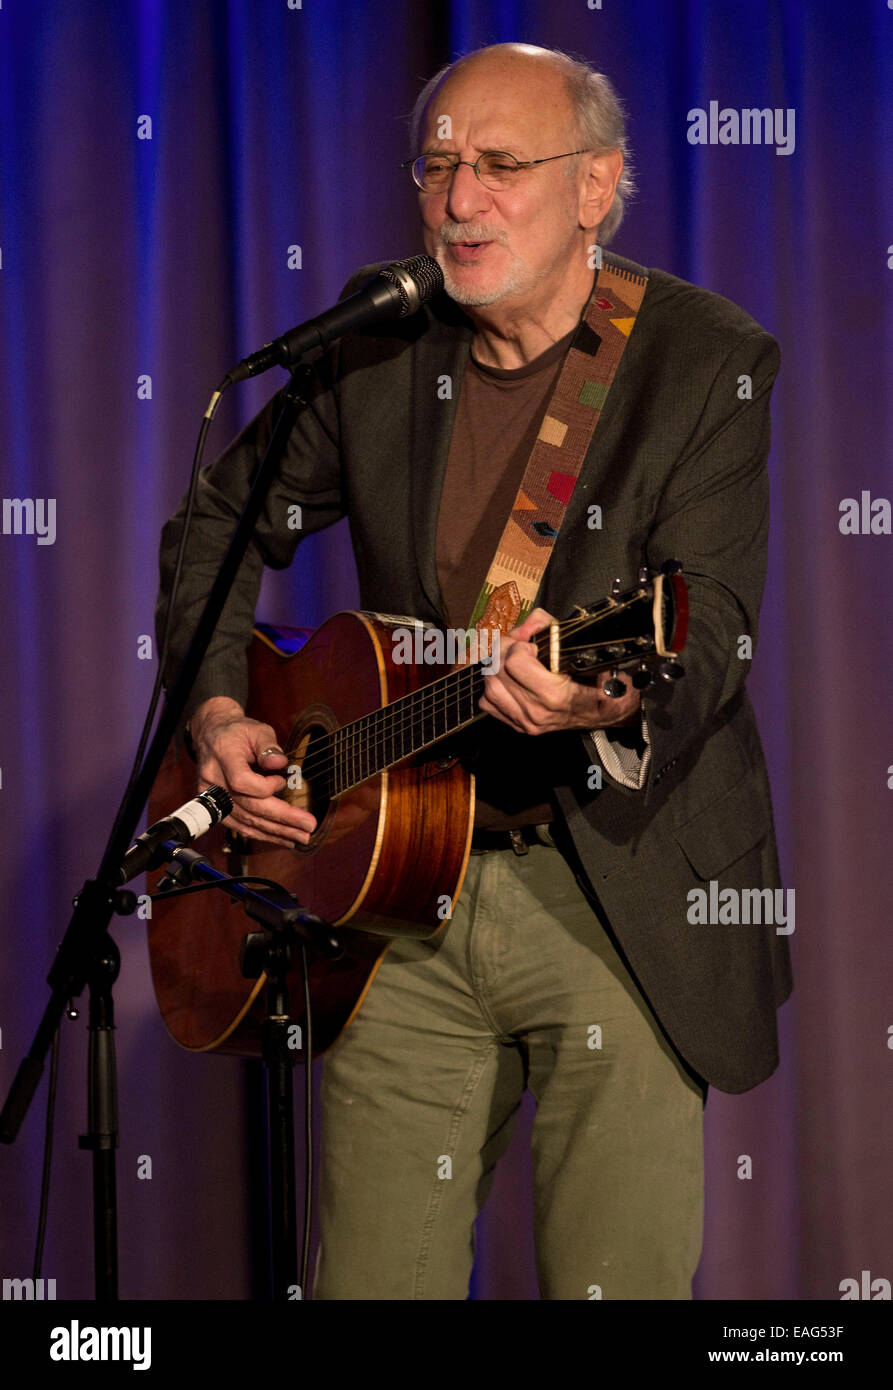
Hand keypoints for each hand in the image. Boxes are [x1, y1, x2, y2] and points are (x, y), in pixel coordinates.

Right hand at [189, 696, 315, 847]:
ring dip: (275, 832)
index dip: (265, 787)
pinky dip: (261, 833)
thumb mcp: (256, 730)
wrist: (212, 736)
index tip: (282, 780)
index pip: (242, 781)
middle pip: (248, 806)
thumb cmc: (238, 732)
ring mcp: (212, 796)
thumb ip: (269, 746)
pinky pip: (239, 826)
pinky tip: (281, 838)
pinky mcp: (216, 807)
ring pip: (245, 821)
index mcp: (223, 756)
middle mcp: (213, 779)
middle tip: (308, 826)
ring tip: (300, 837)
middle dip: (282, 818)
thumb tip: (280, 763)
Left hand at [476, 607, 641, 734]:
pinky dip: (494, 687)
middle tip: (518, 645)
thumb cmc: (600, 680)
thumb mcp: (585, 648)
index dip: (520, 645)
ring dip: (496, 668)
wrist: (608, 712)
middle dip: (505, 651)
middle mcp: (537, 712)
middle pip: (497, 672)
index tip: (533, 644)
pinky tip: (508, 679)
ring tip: (512, 659)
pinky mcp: (519, 726)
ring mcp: (527, 722)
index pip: (515, 662)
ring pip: (489, 688)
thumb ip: (551, 630)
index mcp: (555, 696)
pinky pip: (488, 704)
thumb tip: (527, 626)